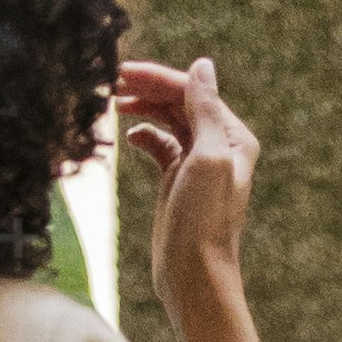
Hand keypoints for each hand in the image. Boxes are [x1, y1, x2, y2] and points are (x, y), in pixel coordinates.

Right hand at [114, 57, 264, 341]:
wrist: (194, 276)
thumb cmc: (204, 221)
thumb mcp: (207, 158)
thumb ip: (205, 110)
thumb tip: (202, 66)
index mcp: (233, 137)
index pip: (192, 92)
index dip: (156, 78)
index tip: (119, 72)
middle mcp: (220, 147)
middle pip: (179, 102)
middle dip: (146, 89)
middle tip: (108, 82)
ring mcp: (198, 164)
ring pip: (167, 121)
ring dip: (142, 108)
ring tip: (112, 101)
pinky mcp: (178, 181)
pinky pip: (161, 146)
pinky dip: (145, 137)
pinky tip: (129, 138)